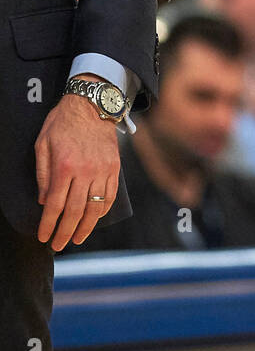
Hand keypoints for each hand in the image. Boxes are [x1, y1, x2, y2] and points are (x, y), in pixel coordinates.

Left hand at [35, 86, 120, 249]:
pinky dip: (102, 212)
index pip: (55, 204)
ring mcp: (103, 170)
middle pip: (75, 211)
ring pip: (94, 207)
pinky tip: (94, 219)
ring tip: (77, 238)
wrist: (92, 105)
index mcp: (65, 166)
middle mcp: (85, 171)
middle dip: (65, 232)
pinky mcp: (115, 168)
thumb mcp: (42, 144)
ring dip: (85, 227)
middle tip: (59, 245)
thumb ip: (43, 174)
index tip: (43, 236)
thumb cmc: (63, 123)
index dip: (48, 224)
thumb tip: (45, 201)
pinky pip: (110, 196)